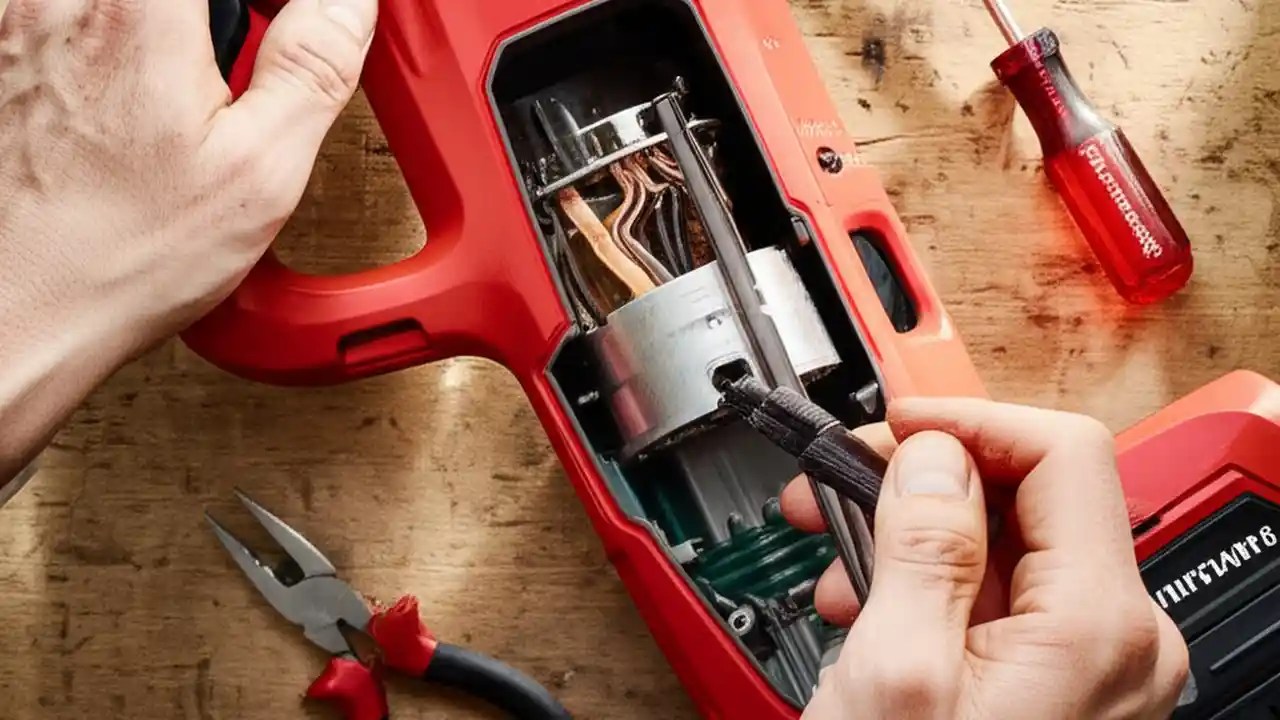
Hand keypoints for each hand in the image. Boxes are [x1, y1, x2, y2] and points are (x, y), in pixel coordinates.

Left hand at [0, 0, 376, 478]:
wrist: (19, 310)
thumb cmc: (121, 256)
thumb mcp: (259, 170)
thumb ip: (313, 67)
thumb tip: (348, 4)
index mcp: (143, 11)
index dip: (271, 1)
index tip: (288, 20)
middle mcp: (64, 1)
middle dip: (225, 17)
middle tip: (239, 56)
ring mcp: (17, 22)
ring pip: (117, 2)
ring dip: (167, 29)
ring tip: (184, 89)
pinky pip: (67, 17)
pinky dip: (109, 42)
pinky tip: (129, 104)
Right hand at [783, 398, 1188, 718]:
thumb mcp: (895, 671)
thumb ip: (920, 546)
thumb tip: (935, 457)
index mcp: (1098, 626)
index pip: (1062, 454)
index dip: (969, 421)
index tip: (894, 425)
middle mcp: (1117, 643)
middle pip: (1029, 498)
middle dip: (922, 480)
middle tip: (836, 483)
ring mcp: (1091, 670)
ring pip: (1005, 548)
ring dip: (912, 534)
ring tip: (835, 559)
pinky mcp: (1056, 688)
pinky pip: (998, 601)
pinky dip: (927, 584)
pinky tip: (869, 603)